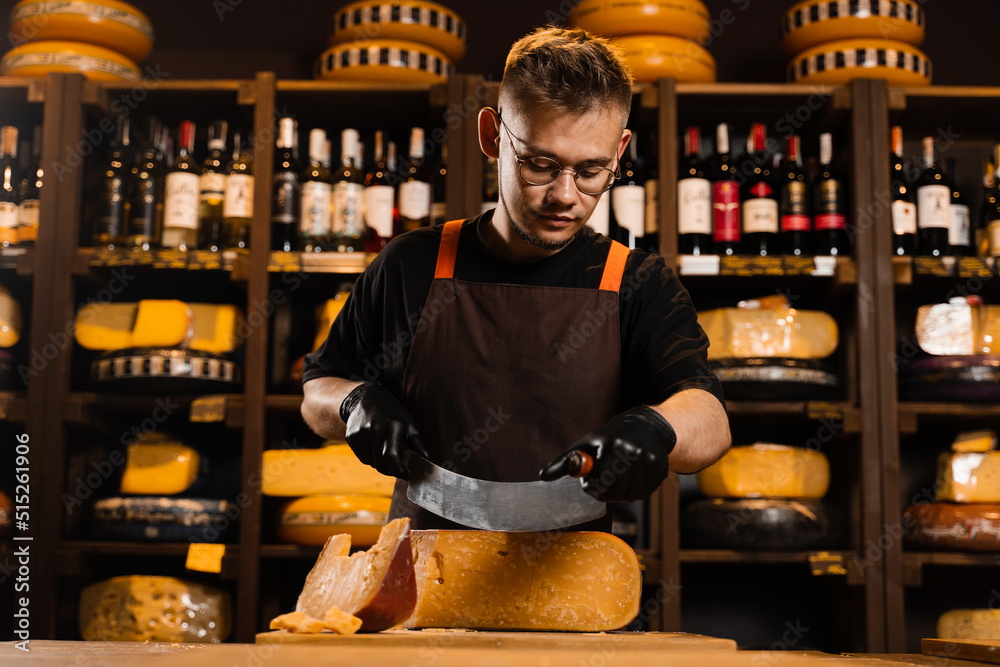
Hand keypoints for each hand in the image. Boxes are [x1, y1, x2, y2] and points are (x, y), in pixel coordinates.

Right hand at [339, 381, 429, 479]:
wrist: (366, 399)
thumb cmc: (393, 413)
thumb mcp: (409, 422)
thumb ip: (417, 442)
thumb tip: (426, 458)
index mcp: (391, 426)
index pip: (391, 456)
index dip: (399, 470)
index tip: (406, 474)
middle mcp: (374, 430)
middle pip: (380, 463)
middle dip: (391, 470)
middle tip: (398, 467)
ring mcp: (360, 434)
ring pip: (371, 462)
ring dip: (381, 464)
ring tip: (386, 453)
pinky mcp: (351, 437)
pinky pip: (362, 457)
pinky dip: (370, 458)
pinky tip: (375, 448)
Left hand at [540, 406, 675, 502]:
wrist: (645, 426)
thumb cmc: (608, 437)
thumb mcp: (586, 445)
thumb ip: (565, 462)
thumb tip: (543, 477)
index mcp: (611, 445)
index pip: (600, 482)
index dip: (593, 488)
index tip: (591, 484)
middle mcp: (633, 452)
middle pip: (617, 491)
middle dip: (606, 493)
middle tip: (603, 485)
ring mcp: (649, 460)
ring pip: (632, 495)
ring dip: (621, 494)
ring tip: (617, 480)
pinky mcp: (661, 468)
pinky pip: (645, 493)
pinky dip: (635, 492)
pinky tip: (631, 479)